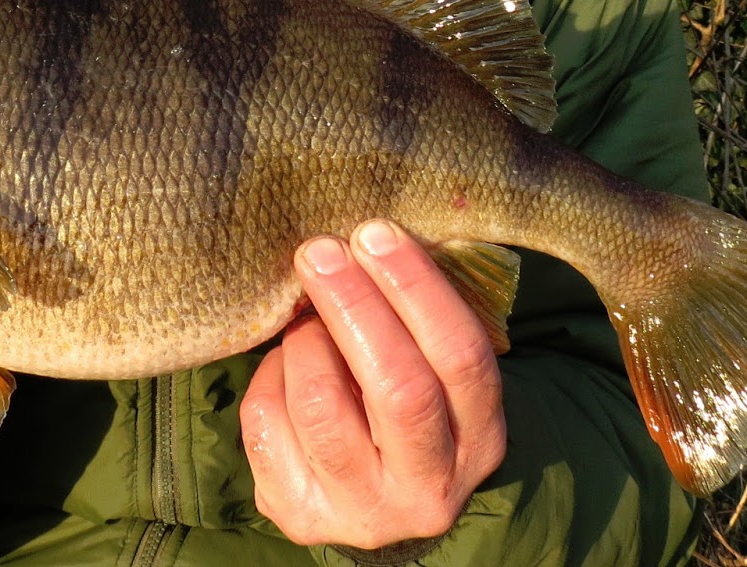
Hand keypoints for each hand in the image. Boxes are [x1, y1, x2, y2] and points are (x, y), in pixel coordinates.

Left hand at [240, 219, 505, 549]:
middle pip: (398, 387)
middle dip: (354, 305)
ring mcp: (363, 511)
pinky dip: (268, 377)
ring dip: (306, 342)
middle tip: (319, 250)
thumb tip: (364, 235)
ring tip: (305, 319)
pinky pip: (267, 426)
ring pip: (321, 406)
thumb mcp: (431, 365)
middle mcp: (429, 487)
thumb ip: (413, 314)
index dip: (416, 287)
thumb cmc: (404, 393)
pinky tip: (285, 367)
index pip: (462, 357)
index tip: (374, 232)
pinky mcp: (299, 515)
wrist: (373, 493)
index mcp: (480, 438)